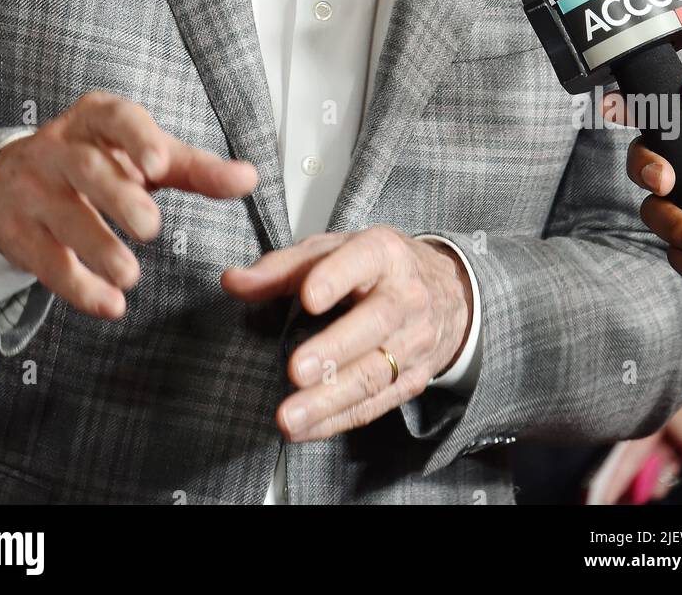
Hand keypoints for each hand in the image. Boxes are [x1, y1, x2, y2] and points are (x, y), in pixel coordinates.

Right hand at [0, 90, 256, 317]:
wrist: (8, 179)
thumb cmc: (97, 161)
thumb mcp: (142, 156)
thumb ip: (195, 168)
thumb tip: (249, 178)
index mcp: (94, 119)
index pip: (116, 118)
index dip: (136, 139)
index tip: (158, 164)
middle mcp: (59, 148)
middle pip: (86, 168)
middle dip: (118, 197)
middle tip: (151, 227)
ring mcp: (33, 190)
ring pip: (65, 216)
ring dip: (98, 247)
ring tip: (130, 276)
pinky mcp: (18, 232)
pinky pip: (47, 260)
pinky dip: (78, 286)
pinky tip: (109, 304)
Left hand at [221, 226, 472, 440]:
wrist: (447, 294)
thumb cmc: (376, 269)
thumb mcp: (331, 252)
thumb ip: (280, 268)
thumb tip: (234, 282)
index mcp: (383, 254)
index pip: (362, 261)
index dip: (335, 279)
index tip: (308, 297)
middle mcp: (406, 296)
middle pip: (374, 324)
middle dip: (333, 351)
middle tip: (294, 370)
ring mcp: (414, 341)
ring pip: (374, 373)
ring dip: (329, 400)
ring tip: (288, 418)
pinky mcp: (413, 379)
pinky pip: (375, 405)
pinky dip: (337, 420)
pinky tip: (306, 429)